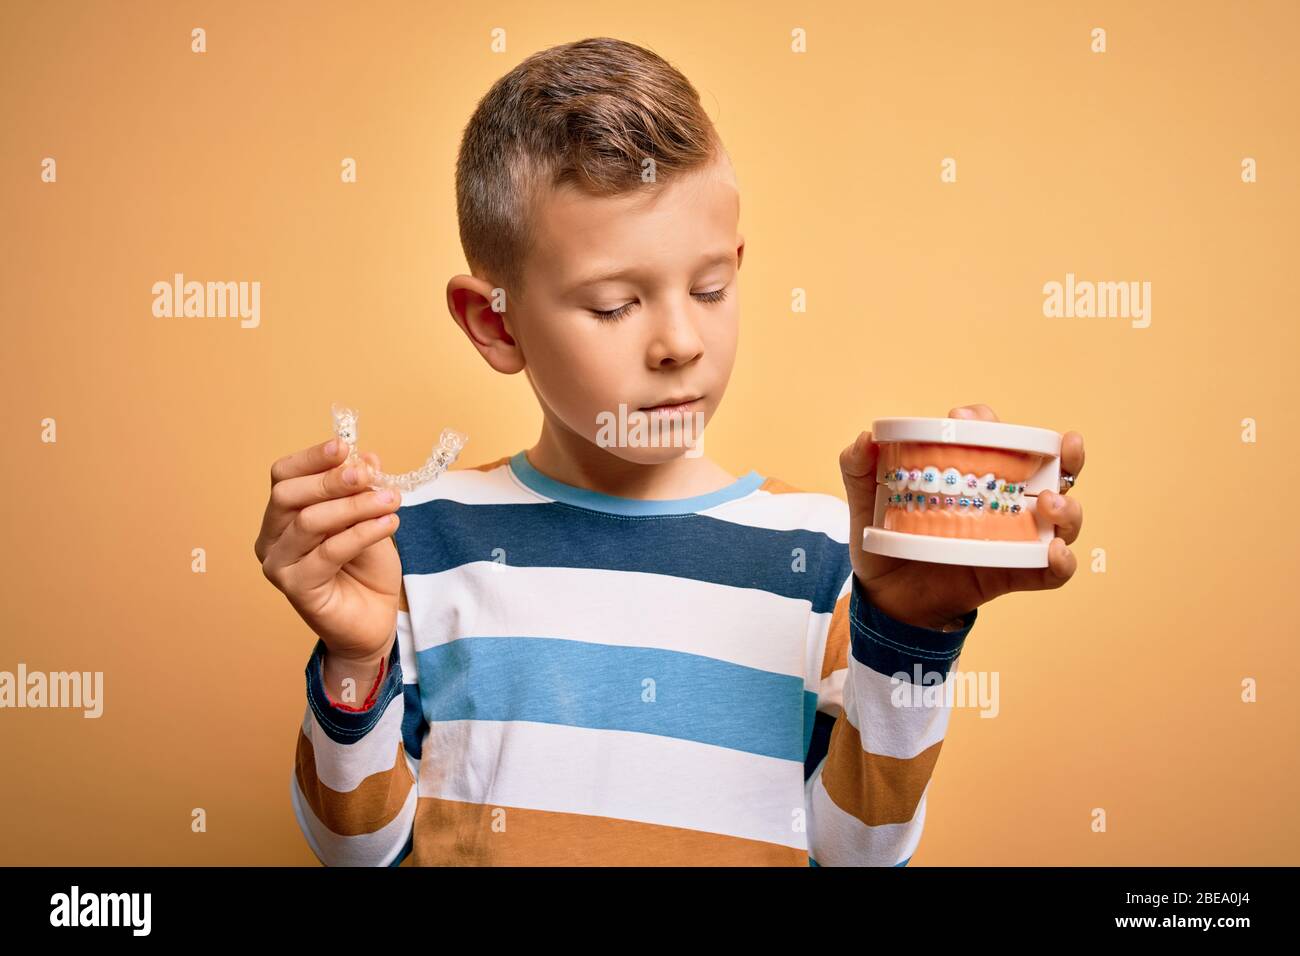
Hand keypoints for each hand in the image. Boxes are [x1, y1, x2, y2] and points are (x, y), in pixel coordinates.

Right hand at [254, 437, 403, 663]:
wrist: (373, 618)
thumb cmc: (365, 567)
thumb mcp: (367, 518)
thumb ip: (361, 489)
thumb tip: (365, 456)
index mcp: (281, 515)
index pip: (283, 476)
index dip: (311, 458)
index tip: (343, 446)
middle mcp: (270, 539)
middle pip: (288, 495)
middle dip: (330, 480)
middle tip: (368, 475)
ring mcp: (278, 565)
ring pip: (309, 522)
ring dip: (354, 506)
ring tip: (390, 500)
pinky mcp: (296, 589)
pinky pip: (328, 552)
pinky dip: (361, 533)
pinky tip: (388, 524)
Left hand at [840, 404, 1084, 628]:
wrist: (883, 596)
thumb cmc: (883, 538)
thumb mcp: (864, 501)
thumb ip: (857, 468)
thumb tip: (865, 439)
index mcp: (973, 472)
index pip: (995, 436)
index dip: (989, 422)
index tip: (965, 421)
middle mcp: (1003, 499)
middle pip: (1050, 469)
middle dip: (1065, 455)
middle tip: (1061, 447)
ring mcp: (1013, 537)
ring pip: (1061, 517)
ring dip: (1067, 508)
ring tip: (1050, 505)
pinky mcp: (1012, 574)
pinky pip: (1049, 571)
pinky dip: (1061, 563)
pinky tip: (1055, 552)